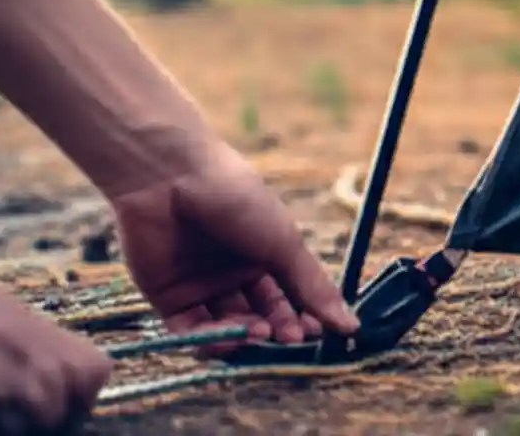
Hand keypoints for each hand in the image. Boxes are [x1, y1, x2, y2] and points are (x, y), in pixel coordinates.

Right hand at [0, 229, 111, 431]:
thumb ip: (23, 329)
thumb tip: (39, 352)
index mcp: (36, 325)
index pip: (95, 371)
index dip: (81, 390)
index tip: (63, 396)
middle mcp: (26, 351)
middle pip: (62, 407)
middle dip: (45, 415)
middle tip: (16, 410)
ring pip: (29, 423)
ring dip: (12, 423)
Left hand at [112, 143, 359, 350]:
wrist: (171, 177)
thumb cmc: (237, 199)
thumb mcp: (284, 243)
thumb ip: (313, 289)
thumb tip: (352, 327)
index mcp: (264, 255)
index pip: (289, 299)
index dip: (302, 319)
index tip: (314, 333)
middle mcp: (233, 273)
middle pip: (260, 317)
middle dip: (276, 331)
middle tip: (287, 338)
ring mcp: (200, 285)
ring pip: (227, 328)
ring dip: (245, 337)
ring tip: (258, 333)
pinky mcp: (167, 297)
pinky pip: (191, 330)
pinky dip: (210, 341)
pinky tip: (227, 337)